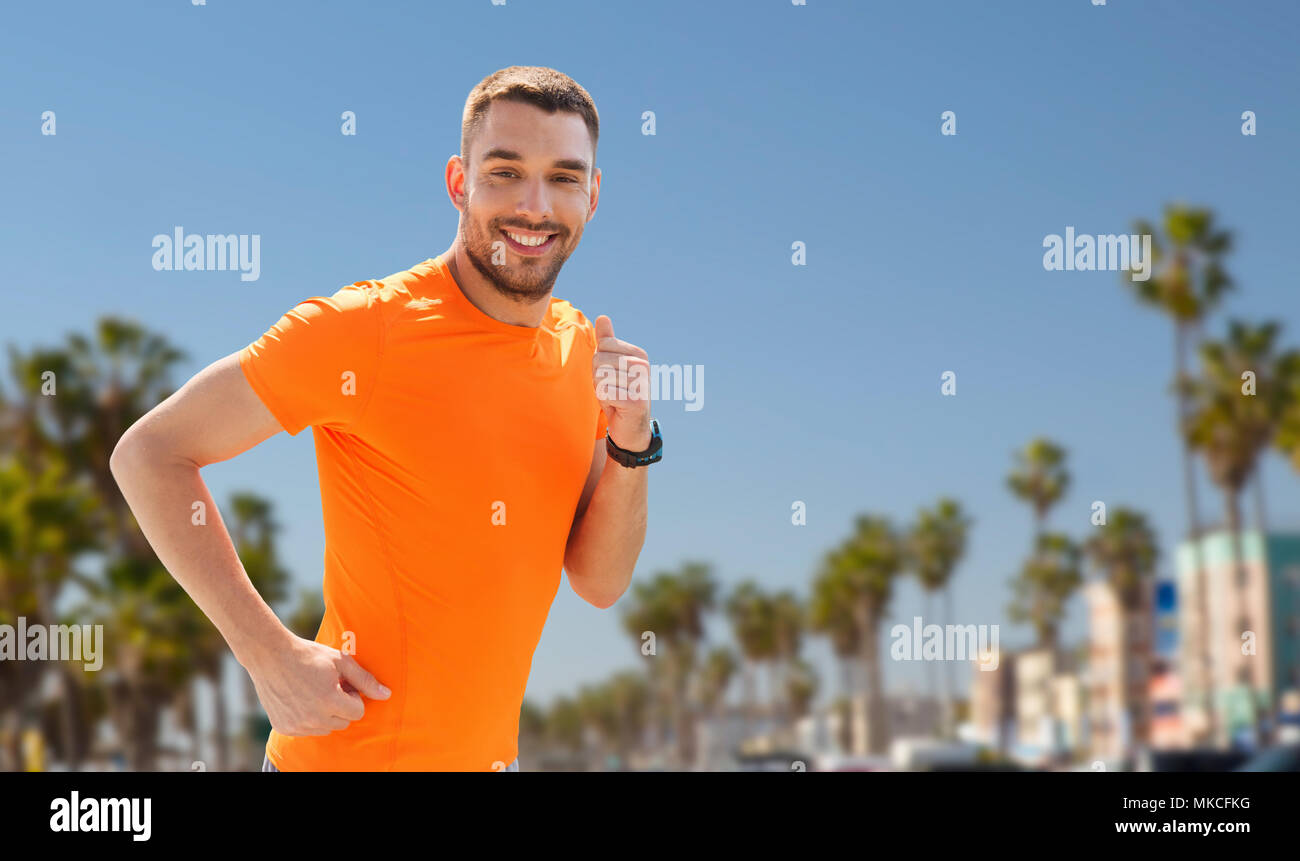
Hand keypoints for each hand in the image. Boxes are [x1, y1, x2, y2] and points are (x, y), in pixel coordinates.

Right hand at [246, 634, 390, 736]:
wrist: (270, 655)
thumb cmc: (309, 655)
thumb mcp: (341, 662)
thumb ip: (365, 680)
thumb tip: (387, 695)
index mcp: (330, 701)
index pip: (358, 712)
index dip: (353, 696)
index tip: (342, 683)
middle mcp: (313, 718)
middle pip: (343, 722)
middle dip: (341, 706)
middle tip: (328, 686)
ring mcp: (297, 725)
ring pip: (326, 729)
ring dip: (326, 714)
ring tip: (314, 691)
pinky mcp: (284, 727)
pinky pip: (307, 731)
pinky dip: (308, 719)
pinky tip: (300, 699)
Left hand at [592, 315, 651, 450]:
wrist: (630, 429)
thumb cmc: (618, 395)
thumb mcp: (610, 366)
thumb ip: (607, 342)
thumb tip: (602, 317)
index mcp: (638, 354)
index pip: (601, 346)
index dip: (598, 364)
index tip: (611, 377)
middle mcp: (643, 366)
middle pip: (599, 360)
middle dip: (598, 378)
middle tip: (611, 390)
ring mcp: (641, 383)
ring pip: (600, 376)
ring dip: (601, 390)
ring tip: (613, 398)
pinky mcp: (635, 400)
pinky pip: (604, 392)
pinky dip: (604, 401)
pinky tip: (615, 407)